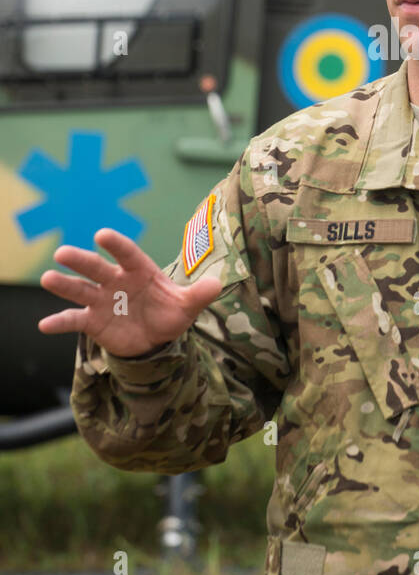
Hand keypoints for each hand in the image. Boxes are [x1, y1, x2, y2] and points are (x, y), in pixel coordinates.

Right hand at [38, 228, 222, 357]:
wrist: (154, 339)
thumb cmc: (168, 313)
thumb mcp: (187, 306)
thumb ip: (199, 295)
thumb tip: (217, 285)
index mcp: (139, 270)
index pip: (127, 254)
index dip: (116, 245)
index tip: (101, 235)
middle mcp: (116, 281)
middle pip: (96, 267)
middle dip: (80, 261)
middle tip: (62, 253)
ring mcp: (102, 300)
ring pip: (80, 289)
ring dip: (63, 284)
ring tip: (47, 278)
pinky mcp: (93, 321)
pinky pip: (74, 320)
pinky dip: (59, 322)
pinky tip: (44, 325)